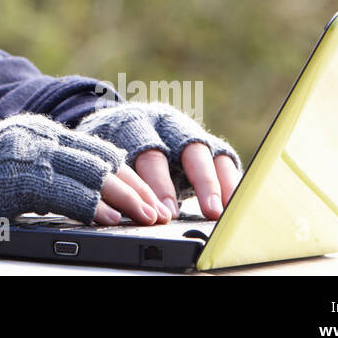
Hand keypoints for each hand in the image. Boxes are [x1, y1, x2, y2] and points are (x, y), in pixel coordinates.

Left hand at [73, 101, 242, 221]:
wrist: (118, 124)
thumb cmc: (107, 145)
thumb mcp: (102, 156)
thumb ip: (112, 178)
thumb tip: (121, 213)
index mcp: (136, 124)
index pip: (150, 152)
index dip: (159, 183)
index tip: (165, 213)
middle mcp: (167, 124)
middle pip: (189, 149)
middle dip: (202, 181)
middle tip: (210, 211)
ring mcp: (189, 133)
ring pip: (210, 154)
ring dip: (221, 185)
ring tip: (227, 213)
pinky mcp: (206, 145)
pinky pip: (224, 162)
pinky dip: (231, 184)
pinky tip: (235, 206)